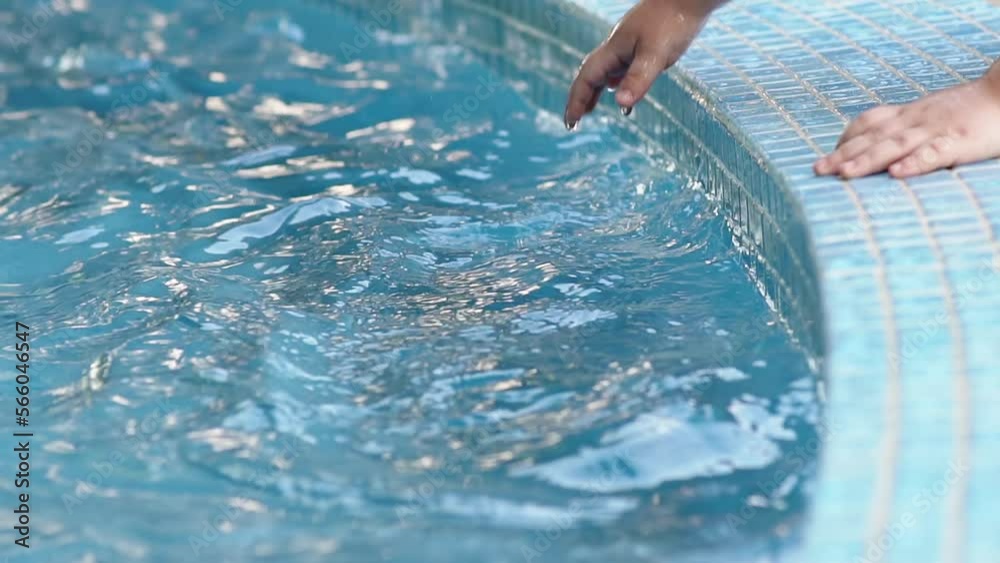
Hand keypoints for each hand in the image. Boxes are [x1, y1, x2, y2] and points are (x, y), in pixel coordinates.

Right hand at [563, 0, 721, 128]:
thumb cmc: (673, 20)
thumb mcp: (655, 54)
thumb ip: (638, 79)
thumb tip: (620, 105)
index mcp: (613, 51)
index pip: (586, 79)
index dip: (576, 102)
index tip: (570, 123)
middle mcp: (617, 49)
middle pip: (591, 76)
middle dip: (581, 98)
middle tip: (573, 121)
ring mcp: (629, 46)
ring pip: (606, 72)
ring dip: (596, 91)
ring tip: (590, 109)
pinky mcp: (643, 45)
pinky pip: (622, 69)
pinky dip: (618, 84)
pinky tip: (625, 94)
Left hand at [815, 67, 999, 177]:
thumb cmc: (967, 110)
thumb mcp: (928, 115)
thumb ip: (904, 128)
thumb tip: (881, 151)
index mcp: (908, 115)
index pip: (868, 124)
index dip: (845, 140)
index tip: (823, 158)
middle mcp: (915, 121)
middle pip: (873, 137)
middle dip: (843, 154)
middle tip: (817, 170)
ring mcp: (936, 130)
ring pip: (895, 146)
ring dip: (868, 160)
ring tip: (844, 174)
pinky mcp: (959, 141)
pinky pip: (934, 153)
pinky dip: (914, 163)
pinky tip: (896, 174)